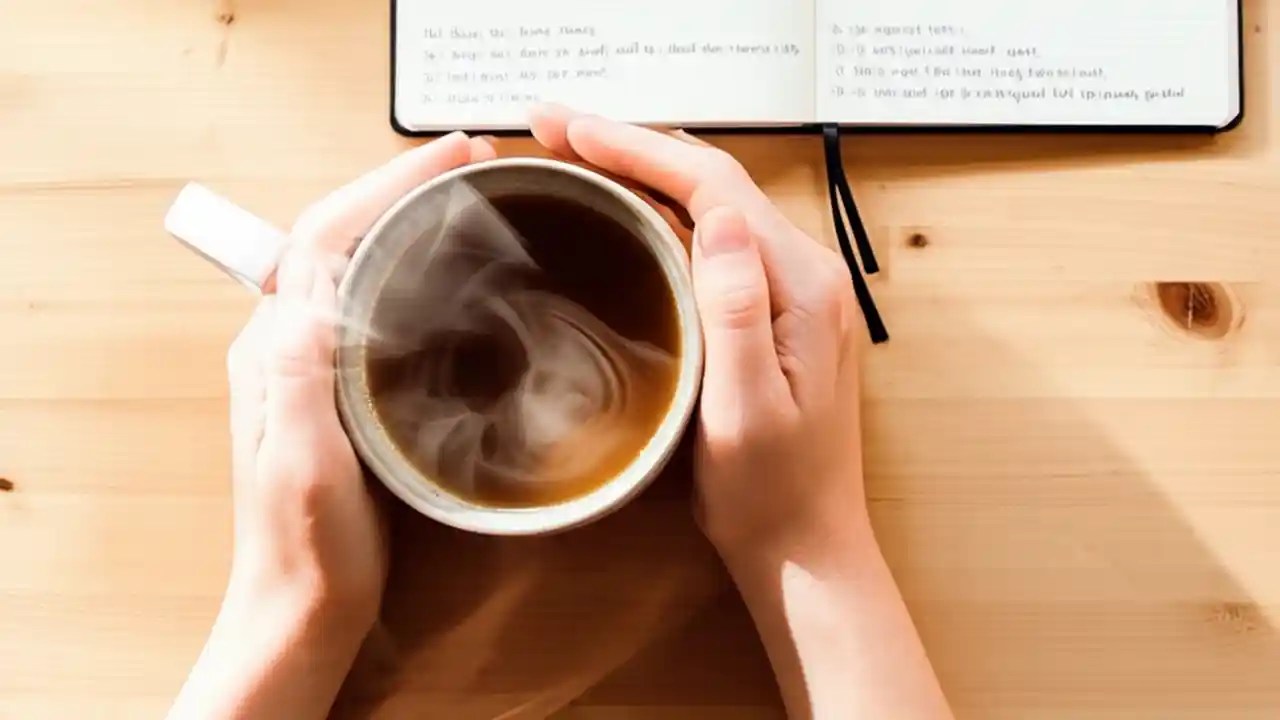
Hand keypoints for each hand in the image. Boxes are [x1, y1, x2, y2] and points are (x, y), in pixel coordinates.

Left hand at [170, 132, 495, 719]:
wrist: (303, 605)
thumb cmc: (307, 545)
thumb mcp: (304, 463)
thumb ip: (299, 373)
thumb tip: (310, 284)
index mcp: (276, 348)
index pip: (323, 238)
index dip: (384, 187)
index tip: (449, 158)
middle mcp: (287, 342)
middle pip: (338, 234)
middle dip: (398, 186)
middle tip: (468, 160)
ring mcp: (313, 362)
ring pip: (354, 261)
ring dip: (403, 215)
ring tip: (462, 192)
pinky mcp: (340, 385)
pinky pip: (371, 299)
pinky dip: (408, 261)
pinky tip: (445, 266)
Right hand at [529, 108, 950, 718]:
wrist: (804, 544)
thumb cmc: (770, 492)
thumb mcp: (746, 410)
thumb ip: (739, 312)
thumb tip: (721, 220)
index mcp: (801, 285)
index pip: (714, 185)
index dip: (637, 146)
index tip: (567, 128)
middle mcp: (804, 272)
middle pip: (712, 179)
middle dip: (632, 143)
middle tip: (552, 126)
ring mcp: (791, 289)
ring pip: (710, 202)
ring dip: (645, 168)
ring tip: (576, 149)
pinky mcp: (774, 309)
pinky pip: (713, 237)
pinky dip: (662, 208)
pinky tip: (625, 208)